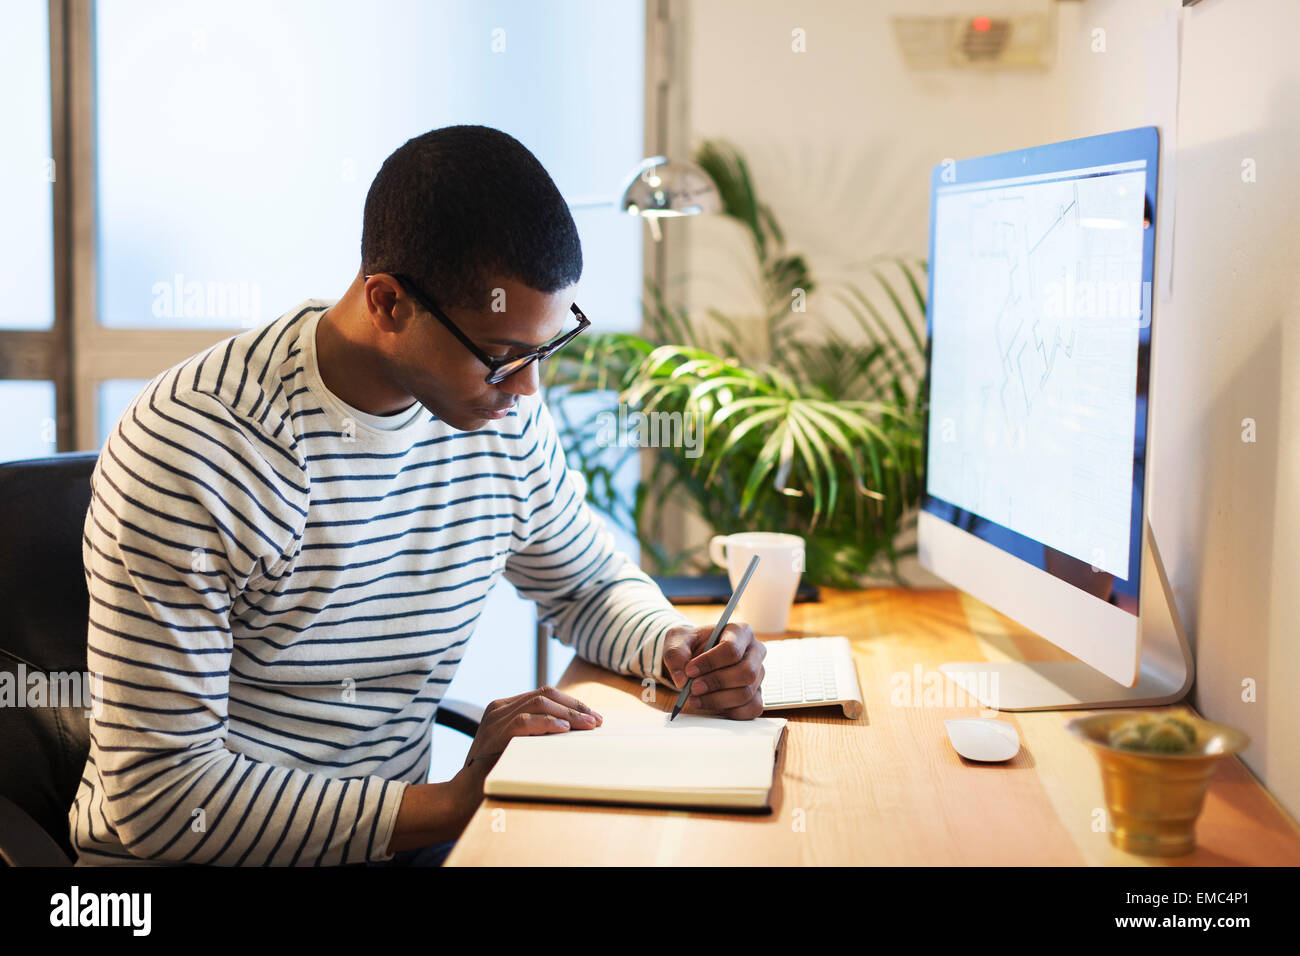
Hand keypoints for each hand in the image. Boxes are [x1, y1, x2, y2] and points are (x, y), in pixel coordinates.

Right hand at [456, 686, 602, 796]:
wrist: (462, 798)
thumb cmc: (493, 776)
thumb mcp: (516, 747)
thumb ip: (536, 734)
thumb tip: (574, 730)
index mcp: (504, 708)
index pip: (544, 694)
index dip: (572, 703)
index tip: (593, 717)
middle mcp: (499, 708)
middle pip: (545, 694)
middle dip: (575, 706)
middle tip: (597, 721)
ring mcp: (495, 720)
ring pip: (538, 703)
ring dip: (568, 713)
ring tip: (588, 725)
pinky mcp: (494, 734)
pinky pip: (525, 722)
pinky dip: (547, 724)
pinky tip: (564, 730)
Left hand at [661, 623, 765, 719]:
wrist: (694, 658)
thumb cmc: (690, 645)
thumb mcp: (677, 640)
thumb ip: (675, 654)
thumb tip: (681, 679)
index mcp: (740, 632)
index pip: (732, 649)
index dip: (710, 662)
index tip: (689, 670)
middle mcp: (755, 652)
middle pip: (745, 672)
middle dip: (716, 683)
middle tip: (692, 688)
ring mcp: (758, 674)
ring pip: (746, 693)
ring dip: (717, 700)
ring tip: (694, 699)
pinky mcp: (756, 694)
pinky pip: (752, 708)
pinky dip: (730, 711)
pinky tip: (711, 705)